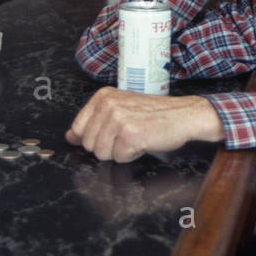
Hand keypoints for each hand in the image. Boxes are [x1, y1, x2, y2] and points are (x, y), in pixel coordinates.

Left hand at [65, 88, 224, 161]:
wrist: (184, 115)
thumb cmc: (155, 114)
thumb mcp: (121, 111)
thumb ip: (93, 123)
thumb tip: (70, 136)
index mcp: (103, 96)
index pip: (78, 129)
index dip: (94, 138)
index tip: (112, 134)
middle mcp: (108, 105)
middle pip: (89, 144)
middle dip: (108, 146)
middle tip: (129, 134)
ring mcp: (118, 119)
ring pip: (102, 154)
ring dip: (120, 152)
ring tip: (136, 137)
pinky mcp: (130, 135)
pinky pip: (119, 158)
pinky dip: (132, 155)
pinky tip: (144, 142)